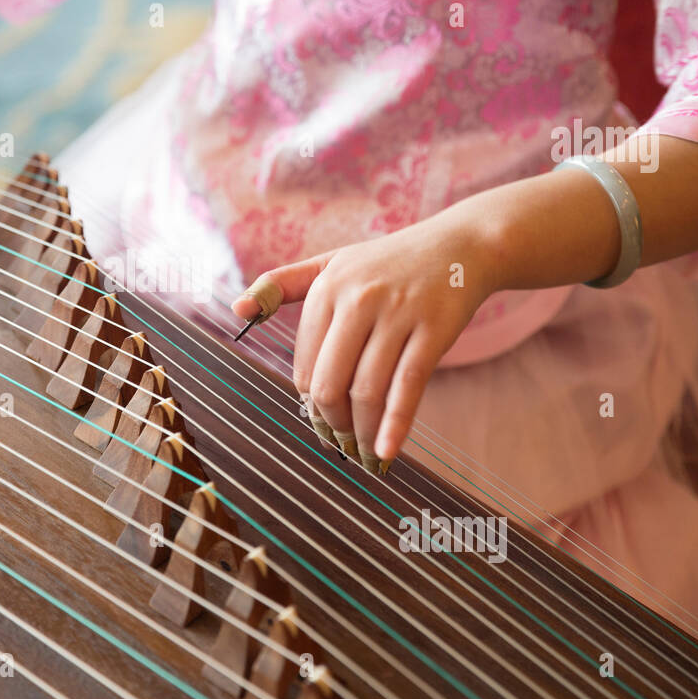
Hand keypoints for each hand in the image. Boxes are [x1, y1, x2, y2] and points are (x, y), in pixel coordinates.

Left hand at [232, 216, 497, 470]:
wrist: (461, 246)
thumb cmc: (388, 263)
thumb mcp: (332, 263)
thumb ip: (282, 284)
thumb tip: (236, 308)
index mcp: (325, 287)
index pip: (305, 367)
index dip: (310, 403)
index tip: (322, 422)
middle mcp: (357, 298)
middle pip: (329, 384)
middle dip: (332, 424)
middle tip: (342, 443)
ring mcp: (397, 313)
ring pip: (366, 391)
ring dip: (362, 433)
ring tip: (364, 453)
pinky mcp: (433, 328)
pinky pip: (407, 386)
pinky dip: (395, 426)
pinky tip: (386, 452)